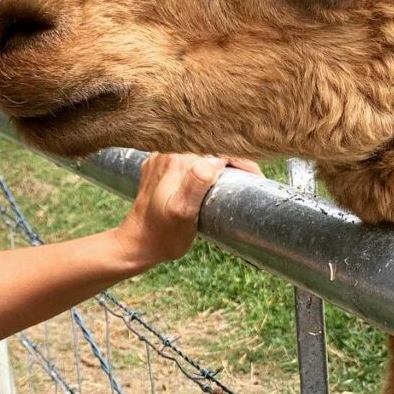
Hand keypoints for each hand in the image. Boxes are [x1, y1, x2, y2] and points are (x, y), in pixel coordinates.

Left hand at [112, 153, 260, 272]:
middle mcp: (168, 153)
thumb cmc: (162, 235)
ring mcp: (162, 160)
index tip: (256, 178)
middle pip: (211, 149)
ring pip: (201, 154)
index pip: (219, 151)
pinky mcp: (159, 169)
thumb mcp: (183, 212)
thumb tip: (216, 159)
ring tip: (235, 180)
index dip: (242, 161)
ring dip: (218, 164)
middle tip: (249, 179)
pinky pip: (188, 161)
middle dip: (233, 161)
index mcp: (177, 159)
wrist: (136, 245)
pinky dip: (202, 168)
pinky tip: (211, 181)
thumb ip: (197, 183)